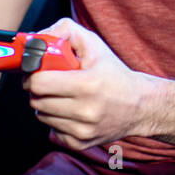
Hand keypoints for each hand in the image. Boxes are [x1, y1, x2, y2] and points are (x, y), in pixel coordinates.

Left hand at [22, 17, 149, 150]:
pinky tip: (71, 112)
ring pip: (41, 116)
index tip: (38, 72)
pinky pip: (51, 131)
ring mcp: (82, 130)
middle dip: (38, 90)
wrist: (141, 106)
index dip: (33, 76)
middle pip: (36, 101)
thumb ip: (65, 31)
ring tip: (64, 97)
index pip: (39, 83)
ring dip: (47, 105)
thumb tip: (37, 38)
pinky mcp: (80, 143)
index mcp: (88, 84)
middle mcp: (85, 110)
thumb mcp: (94, 44)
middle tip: (51, 83)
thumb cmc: (115, 74)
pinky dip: (57, 120)